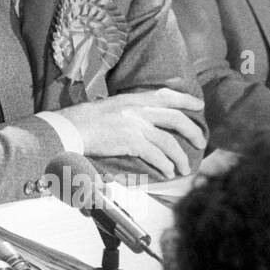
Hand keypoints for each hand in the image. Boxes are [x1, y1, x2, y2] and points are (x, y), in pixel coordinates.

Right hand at [54, 88, 205, 178]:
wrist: (69, 129)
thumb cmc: (82, 121)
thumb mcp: (108, 108)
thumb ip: (127, 112)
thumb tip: (140, 123)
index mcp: (131, 99)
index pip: (165, 95)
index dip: (185, 100)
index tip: (198, 105)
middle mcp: (137, 109)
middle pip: (175, 118)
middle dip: (192, 131)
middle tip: (200, 142)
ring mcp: (135, 125)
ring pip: (169, 142)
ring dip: (180, 157)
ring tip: (184, 168)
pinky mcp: (131, 141)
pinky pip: (156, 155)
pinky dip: (165, 165)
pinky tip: (167, 173)